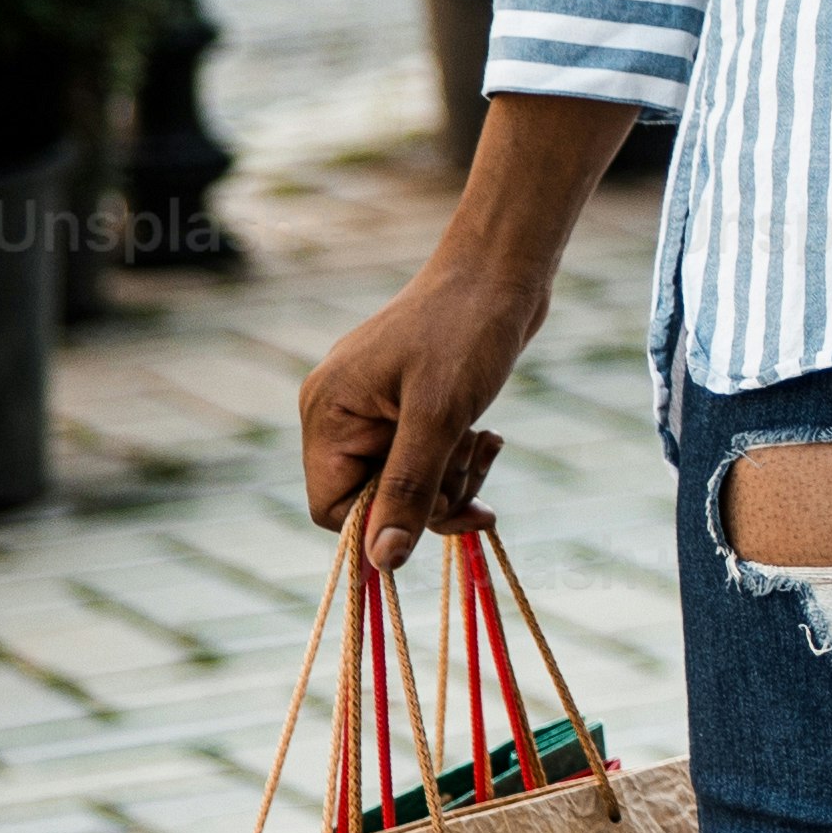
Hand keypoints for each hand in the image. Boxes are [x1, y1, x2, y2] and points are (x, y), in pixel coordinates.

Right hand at [300, 255, 535, 561]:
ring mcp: (374, 411)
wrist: (503, 271)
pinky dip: (459, 458)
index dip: (383, 521)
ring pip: (407, 484)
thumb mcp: (441, 417)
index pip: (332, 509)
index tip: (437, 506)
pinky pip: (427, 460)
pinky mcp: (409, 408)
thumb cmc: (468, 331)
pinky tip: (489, 435)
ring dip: (454, 476)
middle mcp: (340, 414)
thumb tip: (382, 562)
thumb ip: (408, 488)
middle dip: (432, 494)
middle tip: (474, 457)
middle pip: (376, 500)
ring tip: (487, 439)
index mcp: (328, 414)